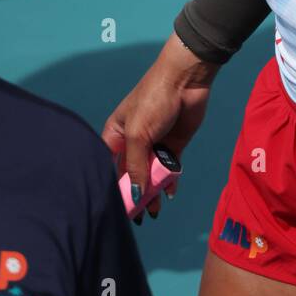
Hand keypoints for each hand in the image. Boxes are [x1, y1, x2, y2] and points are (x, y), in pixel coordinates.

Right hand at [101, 33, 215, 224]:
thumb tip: (136, 194)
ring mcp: (154, 142)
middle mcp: (132, 141)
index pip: (109, 168)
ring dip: (152, 191)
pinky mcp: (173, 143)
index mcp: (115, 135)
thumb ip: (137, 166)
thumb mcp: (139, 134)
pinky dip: (169, 180)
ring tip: (154, 211)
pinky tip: (169, 193)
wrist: (186, 79)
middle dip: (134, 194)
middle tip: (139, 216)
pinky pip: (169, 167)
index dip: (112, 188)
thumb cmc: (153, 99)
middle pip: (131, 174)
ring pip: (150, 173)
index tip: (117, 210)